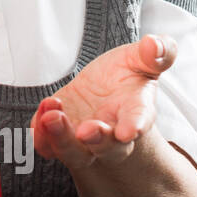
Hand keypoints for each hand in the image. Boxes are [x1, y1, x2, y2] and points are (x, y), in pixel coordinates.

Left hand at [32, 34, 175, 170]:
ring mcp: (82, 138)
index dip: (135, 126)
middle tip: (86, 130)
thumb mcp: (140, 58)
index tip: (130, 130)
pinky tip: (42, 110)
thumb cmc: (125, 76)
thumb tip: (155, 44)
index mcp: (137, 113)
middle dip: (97, 140)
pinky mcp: (57, 135)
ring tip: (52, 116)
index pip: (139, 122)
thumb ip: (157, 53)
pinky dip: (40, 134)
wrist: (104, 87)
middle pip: (107, 148)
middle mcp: (111, 133)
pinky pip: (46, 144)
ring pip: (73, 152)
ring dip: (60, 139)